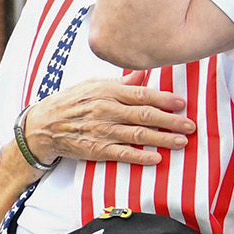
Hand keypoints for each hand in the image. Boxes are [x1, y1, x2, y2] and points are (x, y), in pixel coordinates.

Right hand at [23, 80, 192, 167]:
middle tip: (190, 125)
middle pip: (145, 115)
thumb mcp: (93, 85)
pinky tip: (157, 159)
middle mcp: (107, 111)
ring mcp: (102, 131)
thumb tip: (143, 74)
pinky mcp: (97, 150)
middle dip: (171, 121)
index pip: (141, 94)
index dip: (164, 99)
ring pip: (138, 136)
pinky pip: (123, 154)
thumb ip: (120, 83)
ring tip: (182, 142)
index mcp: (107, 92)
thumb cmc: (70, 103)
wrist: (43, 126)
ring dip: (162, 139)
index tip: (182, 103)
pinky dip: (141, 157)